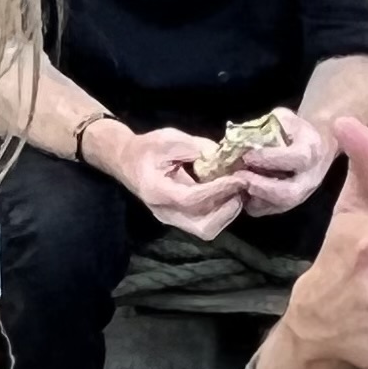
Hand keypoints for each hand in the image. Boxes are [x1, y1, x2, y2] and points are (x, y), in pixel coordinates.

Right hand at [96, 123, 247, 240]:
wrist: (127, 161)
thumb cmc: (147, 148)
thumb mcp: (170, 139)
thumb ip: (197, 147)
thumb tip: (225, 156)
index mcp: (156, 191)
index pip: (191, 199)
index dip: (217, 190)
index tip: (237, 178)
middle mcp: (164, 212)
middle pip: (202, 226)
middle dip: (227, 209)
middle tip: (240, 187)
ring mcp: (172, 219)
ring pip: (206, 229)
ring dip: (227, 212)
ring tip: (237, 190)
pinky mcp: (180, 219)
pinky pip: (205, 223)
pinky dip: (222, 211)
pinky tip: (229, 193)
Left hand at [233, 107, 337, 216]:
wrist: (316, 145)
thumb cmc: (295, 129)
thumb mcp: (284, 118)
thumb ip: (265, 126)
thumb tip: (237, 138)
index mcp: (312, 150)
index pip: (296, 158)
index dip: (269, 158)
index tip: (247, 155)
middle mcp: (310, 177)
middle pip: (289, 193)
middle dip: (261, 186)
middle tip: (239, 175)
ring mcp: (302, 194)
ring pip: (279, 206)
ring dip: (254, 196)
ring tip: (238, 182)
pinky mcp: (290, 204)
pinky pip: (269, 210)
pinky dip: (252, 202)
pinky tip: (242, 189)